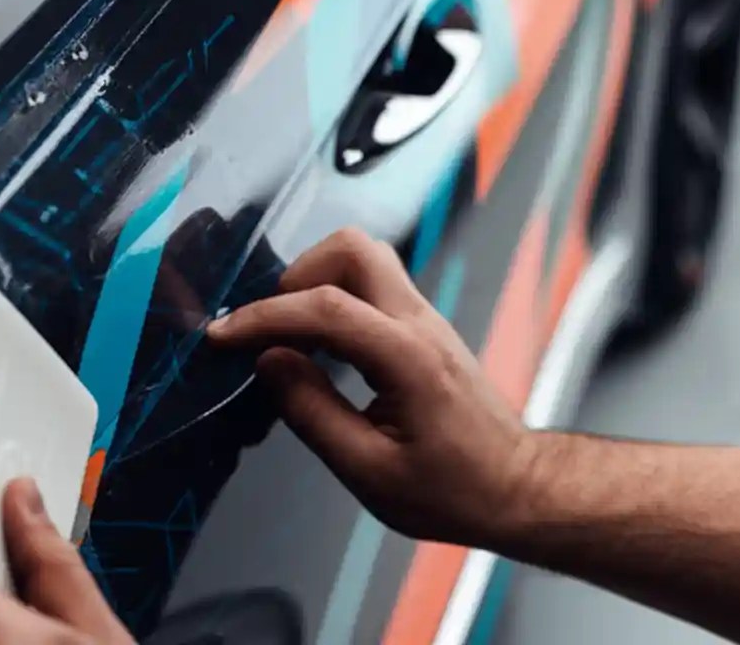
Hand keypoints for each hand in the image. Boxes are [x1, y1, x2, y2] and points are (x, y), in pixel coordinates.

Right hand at [207, 229, 537, 546]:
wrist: (517, 489)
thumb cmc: (452, 491)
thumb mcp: (368, 471)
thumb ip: (312, 413)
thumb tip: (270, 364)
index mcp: (406, 357)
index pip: (324, 308)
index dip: (263, 317)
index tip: (222, 336)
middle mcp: (418, 323)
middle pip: (352, 249)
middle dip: (296, 277)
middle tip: (270, 327)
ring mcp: (425, 319)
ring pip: (364, 258)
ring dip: (315, 282)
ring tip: (290, 335)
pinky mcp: (422, 328)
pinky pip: (372, 285)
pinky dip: (333, 298)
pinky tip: (318, 345)